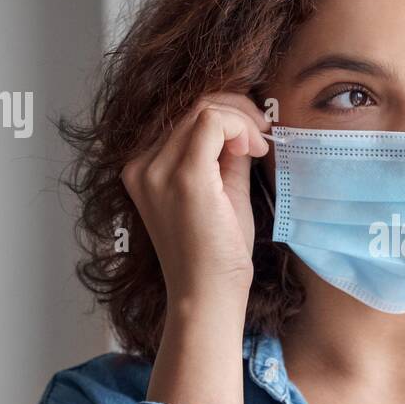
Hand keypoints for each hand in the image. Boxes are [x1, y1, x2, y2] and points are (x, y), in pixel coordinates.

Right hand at [120, 92, 269, 308]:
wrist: (207, 295)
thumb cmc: (215, 254)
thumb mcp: (219, 192)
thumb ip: (224, 157)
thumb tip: (242, 126)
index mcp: (143, 169)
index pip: (183, 117)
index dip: (225, 117)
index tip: (252, 141)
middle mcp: (142, 166)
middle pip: (192, 108)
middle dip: (237, 112)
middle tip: (263, 135)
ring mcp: (157, 170)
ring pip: (203, 109)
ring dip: (241, 120)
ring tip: (259, 147)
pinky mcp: (184, 177)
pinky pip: (211, 121)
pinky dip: (240, 126)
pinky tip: (254, 150)